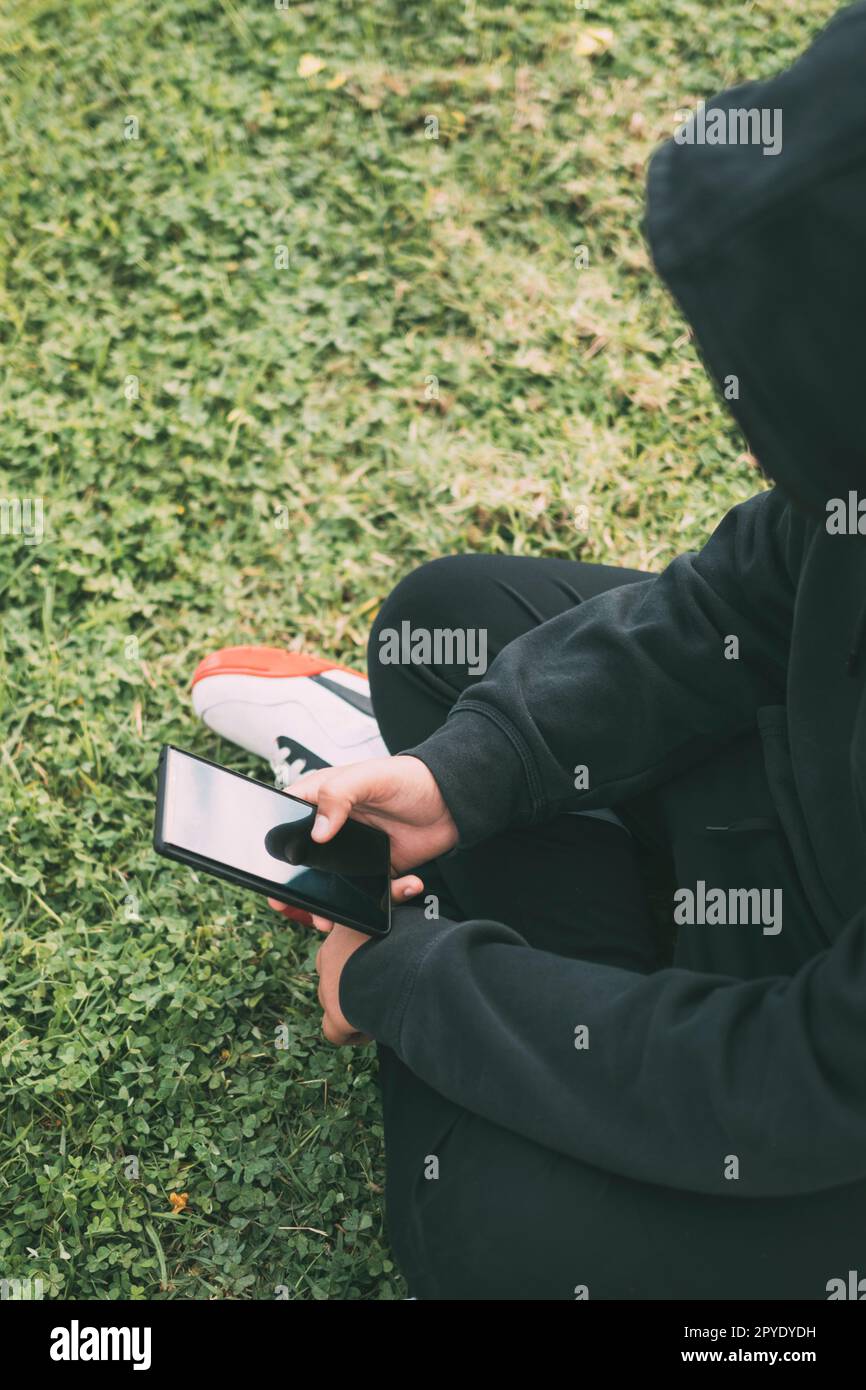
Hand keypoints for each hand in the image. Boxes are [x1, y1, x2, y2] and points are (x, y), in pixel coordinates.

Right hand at [267, 754, 457, 1043]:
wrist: (454, 799)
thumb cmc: (409, 777)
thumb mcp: (369, 778)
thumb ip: (339, 796)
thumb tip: (317, 833)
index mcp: (322, 800)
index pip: (285, 823)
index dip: (272, 848)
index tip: (268, 872)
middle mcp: (333, 829)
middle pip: (301, 863)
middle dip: (294, 889)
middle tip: (291, 909)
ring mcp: (354, 852)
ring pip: (330, 886)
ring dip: (329, 905)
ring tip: (330, 920)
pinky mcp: (379, 870)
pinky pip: (370, 894)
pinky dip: (382, 901)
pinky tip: (405, 887)